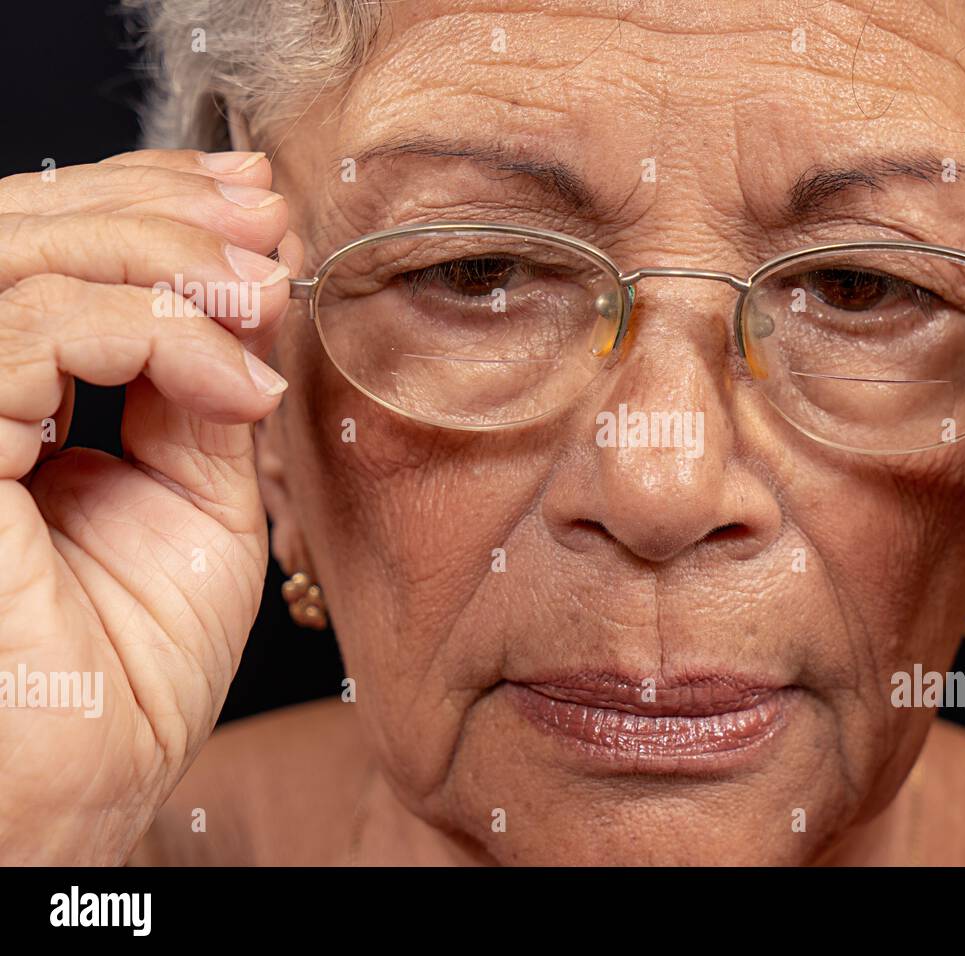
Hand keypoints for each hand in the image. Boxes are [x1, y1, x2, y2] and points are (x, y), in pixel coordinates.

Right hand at [0, 150, 300, 862]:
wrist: (88, 784)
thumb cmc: (129, 668)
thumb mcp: (197, 502)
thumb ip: (199, 392)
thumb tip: (244, 286)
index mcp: (2, 406)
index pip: (52, 263)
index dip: (150, 213)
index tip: (258, 206)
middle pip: (22, 236)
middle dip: (157, 209)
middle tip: (266, 217)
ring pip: (15, 259)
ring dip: (161, 254)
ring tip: (264, 288)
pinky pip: (27, 333)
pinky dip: (148, 331)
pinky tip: (234, 382)